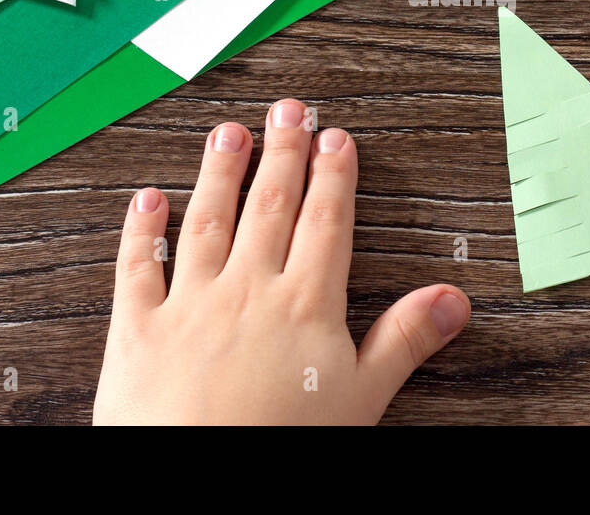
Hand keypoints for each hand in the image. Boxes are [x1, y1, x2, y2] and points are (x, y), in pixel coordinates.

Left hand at [93, 99, 470, 424]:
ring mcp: (189, 304)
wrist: (194, 483)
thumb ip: (404, 341)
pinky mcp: (137, 329)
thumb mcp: (361, 399)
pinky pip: (137, 268)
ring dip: (220, 172)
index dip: (333, 176)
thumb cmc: (281, 444)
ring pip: (207, 221)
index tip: (335, 138)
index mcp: (304, 304)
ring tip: (229, 133)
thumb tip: (452, 298)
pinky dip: (141, 231)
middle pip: (270, 207)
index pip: (325, 222)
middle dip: (282, 153)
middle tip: (288, 111)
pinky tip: (147, 198)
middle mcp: (247, 290)